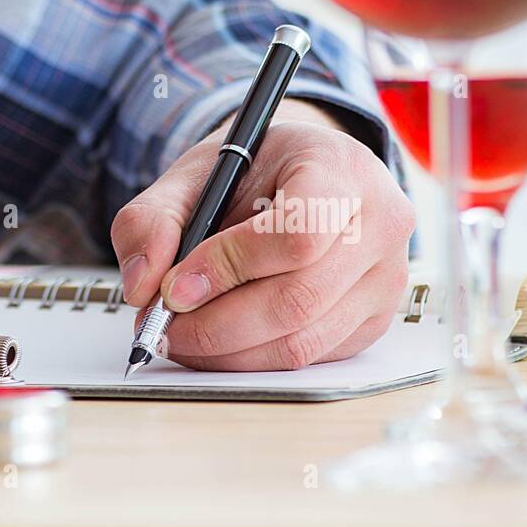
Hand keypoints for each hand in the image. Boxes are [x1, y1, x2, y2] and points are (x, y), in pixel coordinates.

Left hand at [111, 101, 413, 369]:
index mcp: (341, 168)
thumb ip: (153, 218)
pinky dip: (251, 358)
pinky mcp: (372, 320)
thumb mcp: (194, 173)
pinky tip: (215, 341)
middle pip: (299, 299)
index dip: (230, 266)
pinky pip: (310, 357)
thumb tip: (141, 284)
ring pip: (303, 341)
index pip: (298, 232)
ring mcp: (385, 278)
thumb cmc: (253, 169)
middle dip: (216, 324)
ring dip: (228, 351)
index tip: (174, 286)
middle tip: (160, 325)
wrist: (299, 173)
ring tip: (178, 336)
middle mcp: (379, 224)